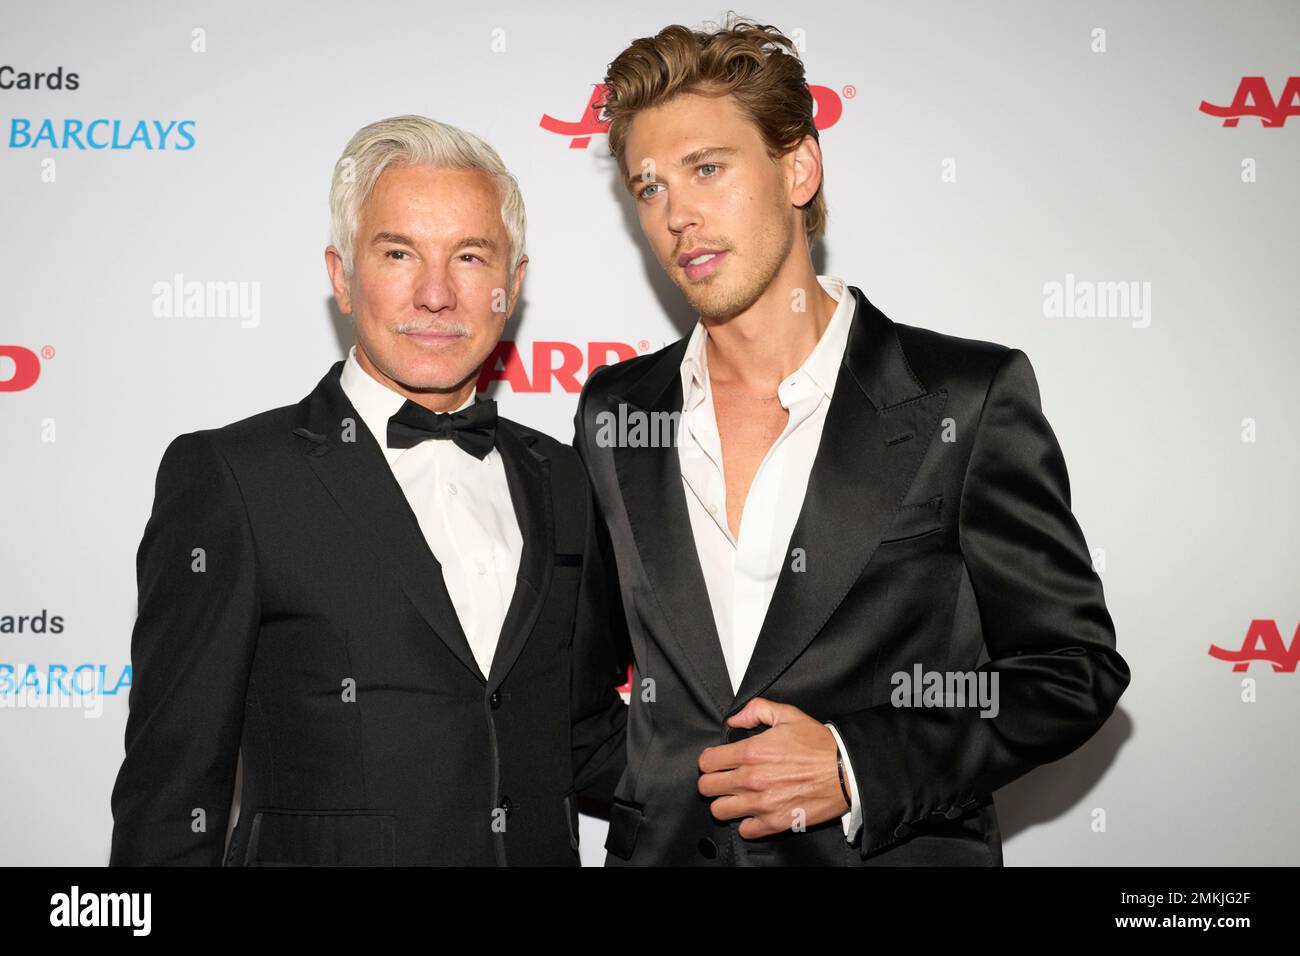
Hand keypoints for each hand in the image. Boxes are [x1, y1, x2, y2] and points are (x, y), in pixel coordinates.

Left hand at [697, 697, 850, 838]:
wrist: (846, 772)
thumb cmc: (819, 745)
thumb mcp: (788, 715)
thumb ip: (756, 710)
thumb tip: (734, 719)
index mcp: (752, 751)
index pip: (706, 762)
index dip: (709, 761)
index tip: (717, 762)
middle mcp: (752, 779)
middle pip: (707, 788)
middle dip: (712, 781)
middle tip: (724, 779)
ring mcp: (762, 803)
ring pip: (719, 810)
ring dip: (725, 803)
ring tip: (737, 796)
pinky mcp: (775, 823)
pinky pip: (745, 830)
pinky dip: (747, 822)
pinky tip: (755, 811)